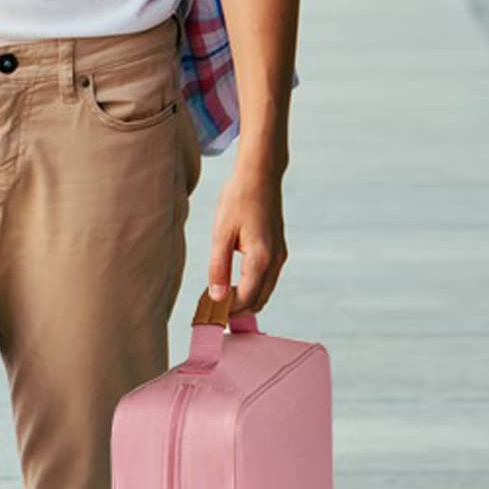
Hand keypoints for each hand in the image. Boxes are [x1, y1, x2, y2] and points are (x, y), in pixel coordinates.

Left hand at [206, 163, 286, 316]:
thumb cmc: (238, 200)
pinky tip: (231, 283)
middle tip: (211, 309)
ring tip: (217, 297)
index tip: (209, 312)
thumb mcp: (221, 233)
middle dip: (237, 309)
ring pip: (264, 291)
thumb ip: (218, 267)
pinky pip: (267, 279)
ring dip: (244, 299)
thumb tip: (217, 297)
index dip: (228, 310)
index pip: (247, 298)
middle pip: (259, 300)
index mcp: (261, 257)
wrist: (260, 176)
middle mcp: (275, 260)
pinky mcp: (278, 250)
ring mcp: (280, 255)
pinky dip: (251, 287)